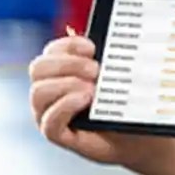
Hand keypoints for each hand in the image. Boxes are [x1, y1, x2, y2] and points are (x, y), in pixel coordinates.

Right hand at [28, 34, 147, 167]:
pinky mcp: (56, 134)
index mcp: (59, 70)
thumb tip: (101, 39)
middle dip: (68, 64)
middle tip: (95, 70)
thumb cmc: (124, 104)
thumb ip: (103, 58)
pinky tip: (86, 100)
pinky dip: (66, 106)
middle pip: (38, 68)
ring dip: (67, 85)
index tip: (93, 48)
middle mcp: (48, 90)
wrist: (136, 135)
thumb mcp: (114, 76)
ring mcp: (48, 113)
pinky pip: (49, 121)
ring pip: (39, 92)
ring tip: (93, 89)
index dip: (69, 45)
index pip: (51, 51)